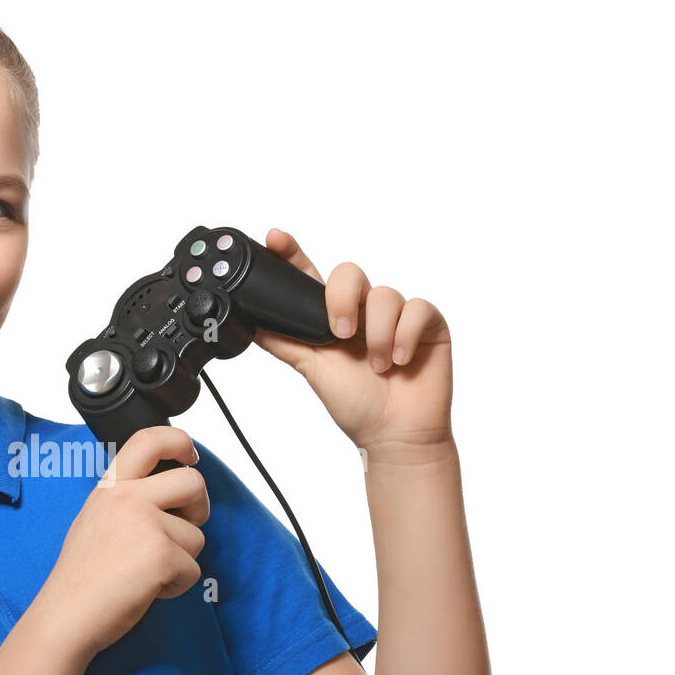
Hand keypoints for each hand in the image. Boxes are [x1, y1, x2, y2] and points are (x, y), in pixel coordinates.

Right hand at [32, 425, 210, 659]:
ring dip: (181, 560)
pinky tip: (147, 590)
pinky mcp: (161, 555)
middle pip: (193, 482)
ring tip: (146, 574)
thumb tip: (169, 496)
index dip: (180, 441)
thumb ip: (128, 502)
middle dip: (200, 508)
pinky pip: (193, 569)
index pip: (149, 440)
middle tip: (184, 529)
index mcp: (110, 488)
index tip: (189, 455)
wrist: (67, 615)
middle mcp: (128, 498)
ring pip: (196, 536)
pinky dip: (177, 586)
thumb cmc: (80, 577)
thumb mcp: (96, 520)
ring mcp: (145, 524)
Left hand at [252, 227, 453, 456]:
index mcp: (331, 316)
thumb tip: (247, 321)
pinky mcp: (427, 323)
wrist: (393, 435)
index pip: (310, 276)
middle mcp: (363, 310)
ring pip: (384, 294)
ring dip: (377, 334)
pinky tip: (399, 360)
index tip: (274, 239)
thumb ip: (282, 340)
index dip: (292, 254)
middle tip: (341, 334)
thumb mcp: (309, 368)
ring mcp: (396, 314)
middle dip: (342, 299)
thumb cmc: (356, 403)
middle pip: (349, 273)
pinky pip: (417, 308)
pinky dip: (404, 336)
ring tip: (378, 366)